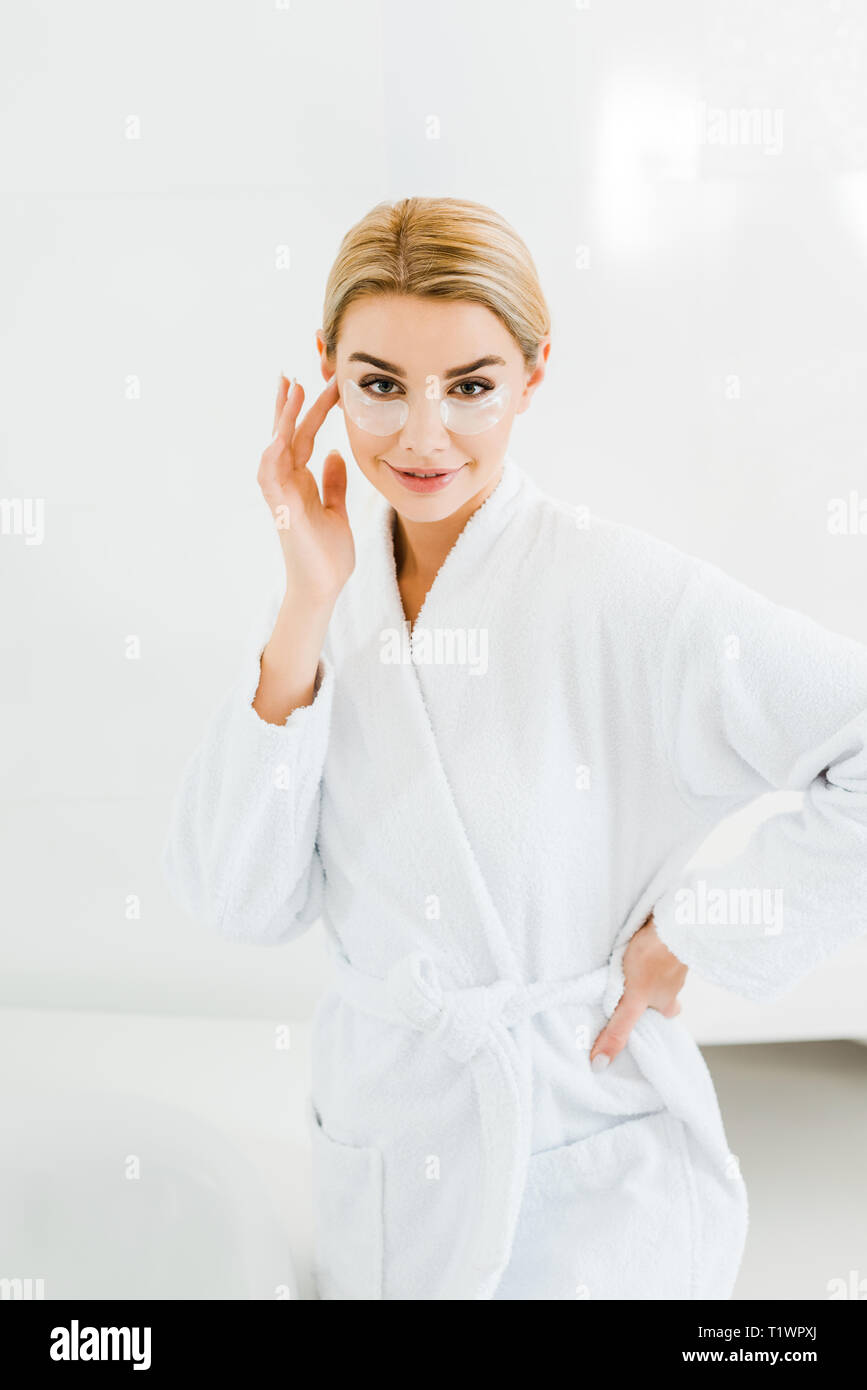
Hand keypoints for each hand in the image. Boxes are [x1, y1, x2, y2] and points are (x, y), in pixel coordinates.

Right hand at [258, 375, 354, 604]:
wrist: (324, 586)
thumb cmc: (328, 553)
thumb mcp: (337, 509)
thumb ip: (333, 483)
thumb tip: (336, 454)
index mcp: (300, 481)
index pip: (304, 436)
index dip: (310, 411)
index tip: (318, 384)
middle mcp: (287, 482)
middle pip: (288, 434)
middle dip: (292, 404)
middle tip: (297, 373)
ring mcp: (281, 494)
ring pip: (277, 447)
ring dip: (283, 419)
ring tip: (292, 389)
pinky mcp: (280, 508)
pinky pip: (271, 475)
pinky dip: (273, 453)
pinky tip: (280, 434)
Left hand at [589, 912, 686, 1070]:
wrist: (673, 922)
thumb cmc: (654, 961)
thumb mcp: (631, 1000)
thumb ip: (618, 1029)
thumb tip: (600, 1063)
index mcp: (668, 1000)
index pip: (668, 1013)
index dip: (658, 1013)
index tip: (646, 1012)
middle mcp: (675, 982)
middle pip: (666, 990)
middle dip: (654, 988)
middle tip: (636, 983)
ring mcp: (675, 957)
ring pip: (663, 966)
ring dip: (650, 963)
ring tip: (631, 958)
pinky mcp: (669, 935)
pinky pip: (661, 943)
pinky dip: (653, 942)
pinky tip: (640, 936)